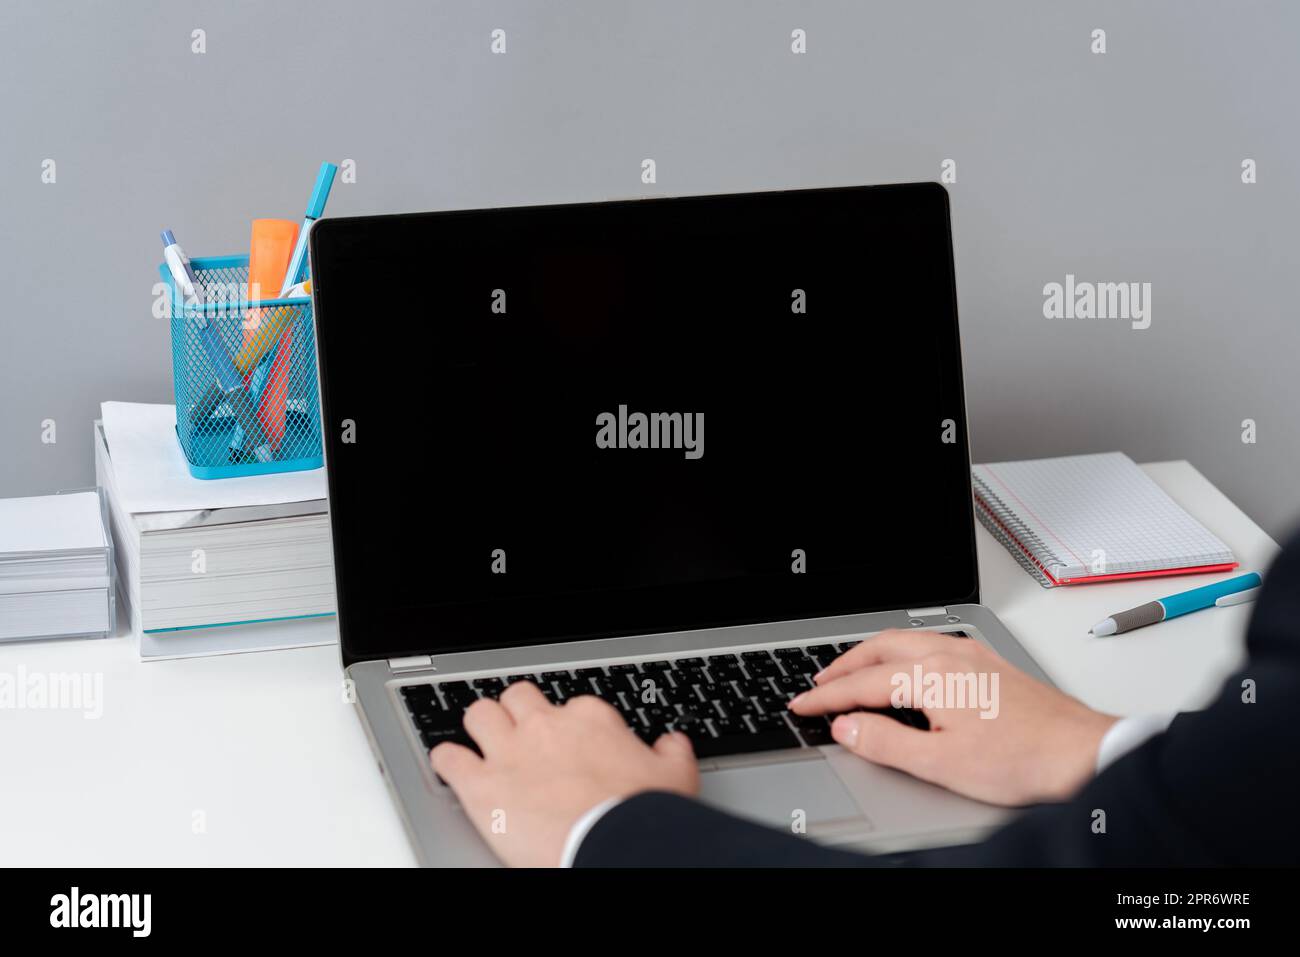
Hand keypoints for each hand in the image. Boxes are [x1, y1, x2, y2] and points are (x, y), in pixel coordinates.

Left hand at [430, 682, 698, 866]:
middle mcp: (545, 727)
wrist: (614, 844)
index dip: (566, 725)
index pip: (569, 706)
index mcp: (590, 719)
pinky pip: (449, 758)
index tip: (568, 742)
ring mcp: (510, 752)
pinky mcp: (481, 786)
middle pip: (517, 697)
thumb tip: (673, 744)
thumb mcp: (673, 775)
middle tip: (519, 732)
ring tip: (480, 741)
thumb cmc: (641, 813)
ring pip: (479, 714)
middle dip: (516, 712)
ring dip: (478, 726)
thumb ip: (671, 753)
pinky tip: (450, 765)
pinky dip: (446, 760)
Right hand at [790, 630, 1117, 805]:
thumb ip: (886, 743)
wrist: (1080, 753)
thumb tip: (847, 728)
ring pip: (905, 641)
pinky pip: (929, 643)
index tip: (803, 706)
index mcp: (931, 676)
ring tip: (851, 673)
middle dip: (843, 666)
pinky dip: (899, 653)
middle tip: (818, 685)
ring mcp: (971, 655)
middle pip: (879, 649)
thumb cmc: (1021, 759)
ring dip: (871, 655)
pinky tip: (903, 668)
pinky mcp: (988, 663)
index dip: (827, 699)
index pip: (862, 685)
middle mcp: (949, 655)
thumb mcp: (940, 763)